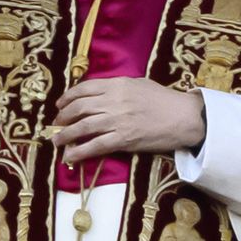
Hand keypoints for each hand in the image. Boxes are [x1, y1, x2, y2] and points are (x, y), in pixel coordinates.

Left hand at [51, 78, 204, 164]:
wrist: (184, 117)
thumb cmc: (164, 100)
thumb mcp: (139, 84)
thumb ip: (117, 87)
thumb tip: (97, 93)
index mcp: (118, 85)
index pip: (84, 89)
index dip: (68, 97)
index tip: (60, 105)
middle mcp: (114, 101)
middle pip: (79, 108)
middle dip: (63, 117)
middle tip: (56, 124)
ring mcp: (118, 121)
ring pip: (83, 127)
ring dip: (65, 134)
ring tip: (56, 140)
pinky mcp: (123, 140)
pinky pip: (96, 146)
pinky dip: (79, 151)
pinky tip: (69, 156)